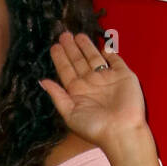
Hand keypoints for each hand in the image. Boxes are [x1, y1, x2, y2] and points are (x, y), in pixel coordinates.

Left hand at [40, 31, 147, 152]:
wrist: (120, 130)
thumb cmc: (93, 126)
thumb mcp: (69, 113)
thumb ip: (57, 96)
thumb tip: (42, 81)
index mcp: (77, 92)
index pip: (66, 71)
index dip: (60, 59)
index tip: (54, 46)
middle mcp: (91, 83)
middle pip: (79, 61)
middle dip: (71, 49)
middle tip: (64, 34)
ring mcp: (107, 78)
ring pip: (94, 58)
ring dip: (87, 47)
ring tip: (78, 35)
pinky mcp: (123, 75)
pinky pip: (116, 60)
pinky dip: (110, 53)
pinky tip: (103, 45)